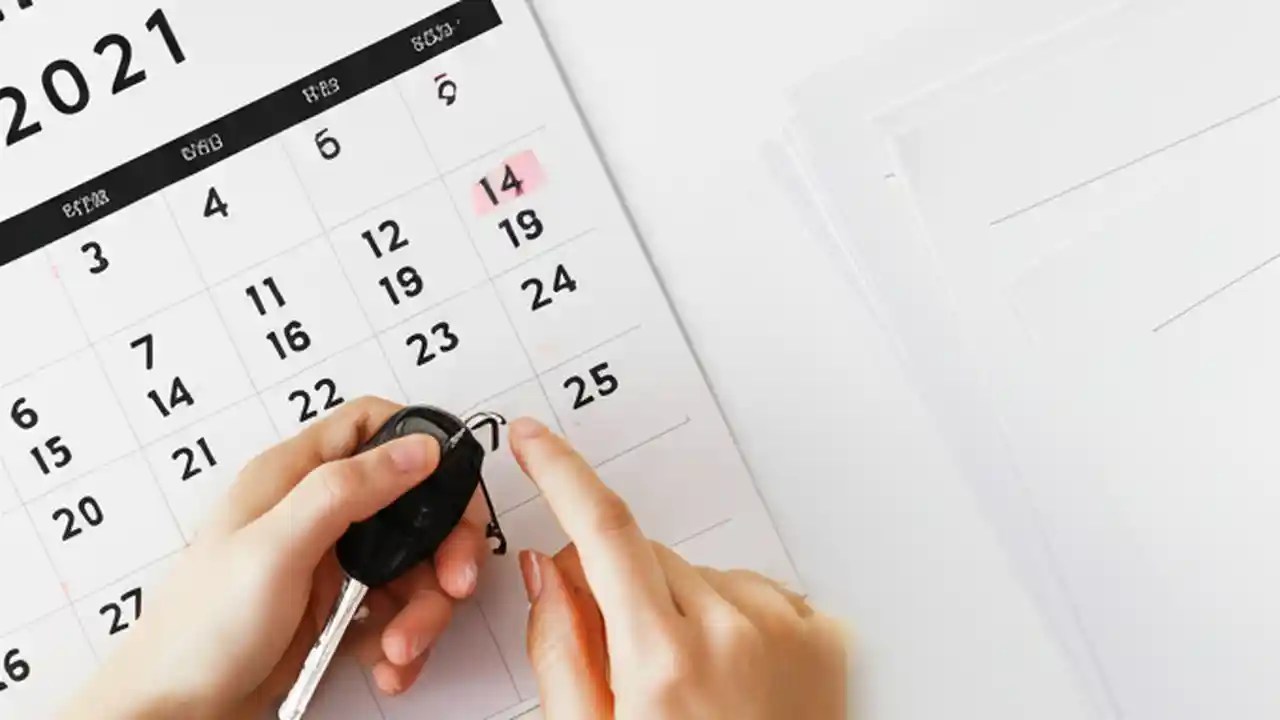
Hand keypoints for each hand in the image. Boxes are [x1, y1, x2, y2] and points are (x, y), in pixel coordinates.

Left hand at [61, 397, 493, 719]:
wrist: (174, 713)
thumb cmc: (201, 630)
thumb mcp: (276, 547)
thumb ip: (346, 489)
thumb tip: (417, 447)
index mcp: (294, 478)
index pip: (371, 427)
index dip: (420, 445)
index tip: (452, 488)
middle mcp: (316, 514)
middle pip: (410, 505)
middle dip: (442, 547)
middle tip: (453, 583)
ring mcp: (328, 565)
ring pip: (411, 566)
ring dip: (423, 609)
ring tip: (401, 645)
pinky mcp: (335, 612)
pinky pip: (395, 613)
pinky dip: (404, 640)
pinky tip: (388, 661)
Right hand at [509, 419, 848, 719]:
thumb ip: (563, 649)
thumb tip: (549, 570)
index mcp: (664, 662)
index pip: (602, 530)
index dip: (561, 472)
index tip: (536, 442)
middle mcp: (734, 631)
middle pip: (646, 554)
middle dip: (620, 586)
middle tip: (627, 661)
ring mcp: (788, 629)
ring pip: (701, 572)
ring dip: (682, 607)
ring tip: (693, 686)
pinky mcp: (825, 635)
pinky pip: (755, 591)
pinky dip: (734, 618)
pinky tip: (733, 678)